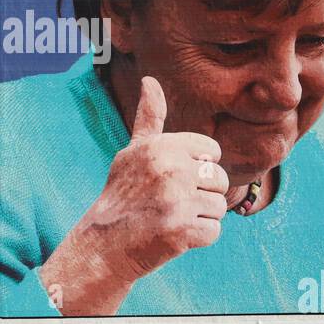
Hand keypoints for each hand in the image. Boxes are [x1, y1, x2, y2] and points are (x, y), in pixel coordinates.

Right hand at [39, 76, 229, 314]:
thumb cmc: (123, 194)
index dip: (196, 167)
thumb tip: (150, 80)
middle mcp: (170, 170)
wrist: (104, 243)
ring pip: (219, 206)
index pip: (211, 151)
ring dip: (200, 217)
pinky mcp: (182, 232)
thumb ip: (149, 117)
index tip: (172, 178)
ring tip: (171, 218)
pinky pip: (214, 231)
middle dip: (201, 194)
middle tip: (170, 203)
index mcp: (162, 147)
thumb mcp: (133, 152)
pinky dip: (198, 238)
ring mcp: (177, 202)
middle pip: (219, 180)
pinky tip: (174, 235)